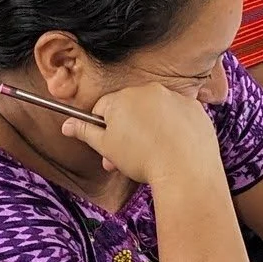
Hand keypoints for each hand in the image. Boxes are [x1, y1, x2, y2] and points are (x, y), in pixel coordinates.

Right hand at [59, 81, 220, 185]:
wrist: (185, 171)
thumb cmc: (143, 160)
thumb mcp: (106, 147)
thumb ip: (85, 132)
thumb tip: (67, 125)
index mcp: (122, 97)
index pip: (103, 107)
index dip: (103, 129)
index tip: (108, 145)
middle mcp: (148, 90)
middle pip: (130, 109)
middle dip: (125, 133)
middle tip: (125, 159)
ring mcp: (174, 97)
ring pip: (155, 112)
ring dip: (149, 129)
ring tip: (150, 157)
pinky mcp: (195, 108)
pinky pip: (178, 116)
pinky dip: (174, 129)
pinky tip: (172, 149)